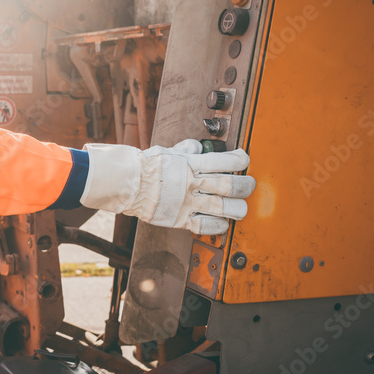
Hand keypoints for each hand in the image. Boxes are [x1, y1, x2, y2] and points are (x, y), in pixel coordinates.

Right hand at [80, 139, 255, 234]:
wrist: (124, 183)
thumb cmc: (144, 166)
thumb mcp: (166, 151)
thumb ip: (185, 150)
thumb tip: (196, 146)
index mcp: (190, 164)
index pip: (224, 161)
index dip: (240, 160)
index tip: (244, 160)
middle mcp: (192, 184)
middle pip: (230, 185)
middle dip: (245, 186)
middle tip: (249, 185)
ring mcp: (187, 203)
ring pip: (223, 208)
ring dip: (237, 209)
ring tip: (241, 208)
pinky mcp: (179, 219)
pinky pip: (205, 226)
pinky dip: (218, 226)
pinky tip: (222, 223)